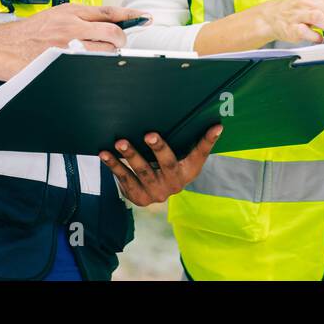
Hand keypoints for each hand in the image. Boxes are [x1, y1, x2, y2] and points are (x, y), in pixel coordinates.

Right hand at [0, 4, 148, 80]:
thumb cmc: (26, 33)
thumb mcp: (54, 16)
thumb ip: (79, 18)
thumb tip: (105, 24)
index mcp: (71, 11)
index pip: (109, 11)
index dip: (131, 15)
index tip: (146, 18)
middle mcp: (71, 24)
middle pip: (112, 32)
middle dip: (120, 41)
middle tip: (117, 47)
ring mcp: (66, 43)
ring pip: (103, 51)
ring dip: (107, 56)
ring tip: (97, 58)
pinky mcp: (59, 60)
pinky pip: (86, 65)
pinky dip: (92, 68)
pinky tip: (86, 69)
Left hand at [100, 127, 222, 206]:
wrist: (161, 191)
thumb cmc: (176, 166)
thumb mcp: (189, 158)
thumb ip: (201, 144)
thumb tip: (218, 126)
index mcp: (188, 172)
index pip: (198, 155)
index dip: (205, 142)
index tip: (214, 127)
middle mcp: (173, 185)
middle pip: (165, 165)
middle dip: (157, 149)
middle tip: (149, 134)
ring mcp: (154, 193)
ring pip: (140, 173)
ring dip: (128, 158)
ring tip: (119, 142)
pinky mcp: (137, 197)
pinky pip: (124, 179)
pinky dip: (114, 166)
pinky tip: (105, 154)